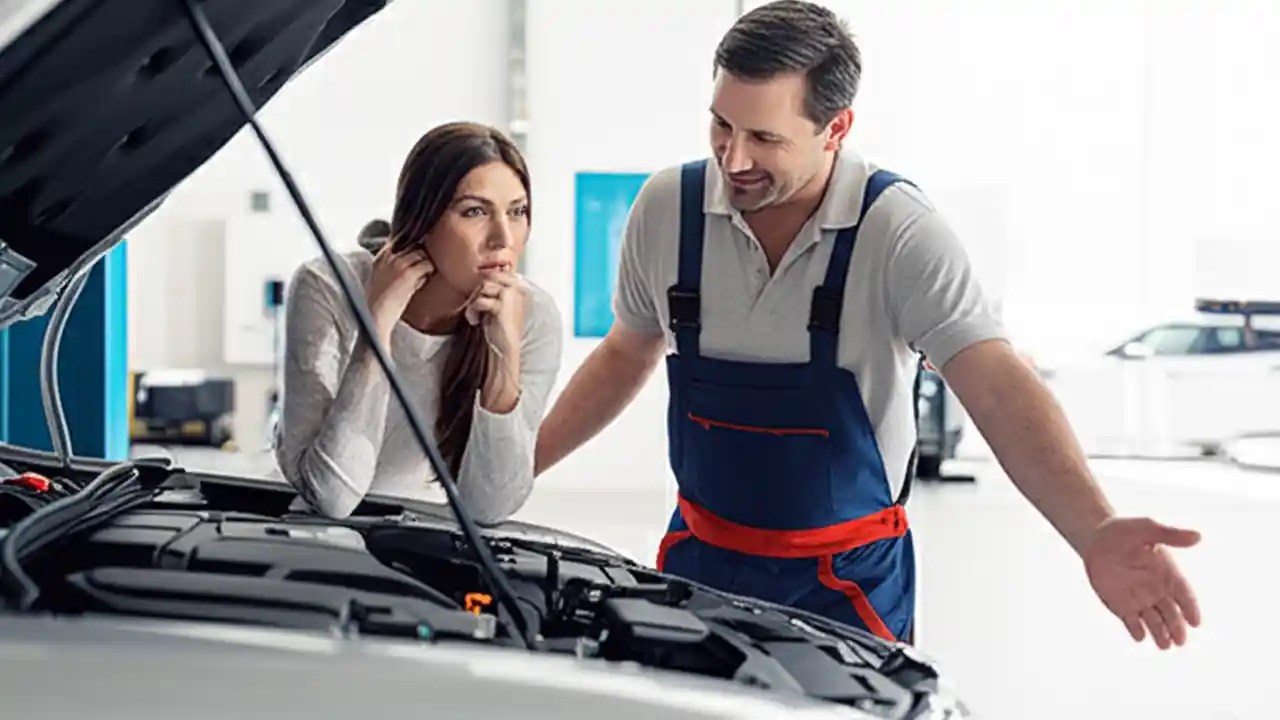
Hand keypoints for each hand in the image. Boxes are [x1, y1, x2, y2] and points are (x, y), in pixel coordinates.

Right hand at [365, 244, 433, 344]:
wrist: (375, 317)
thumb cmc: (380, 303)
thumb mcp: (382, 279)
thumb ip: (393, 267)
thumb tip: (413, 262)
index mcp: (380, 257)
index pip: (399, 241)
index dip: (410, 247)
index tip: (416, 256)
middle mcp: (388, 257)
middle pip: (412, 244)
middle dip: (420, 253)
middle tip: (422, 266)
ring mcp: (398, 264)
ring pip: (421, 252)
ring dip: (425, 262)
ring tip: (424, 274)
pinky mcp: (408, 274)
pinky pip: (427, 265)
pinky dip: (429, 271)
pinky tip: (424, 281)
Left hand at [464, 272, 525, 411]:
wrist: (506, 348)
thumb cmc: (501, 328)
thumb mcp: (499, 304)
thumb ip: (494, 290)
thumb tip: (478, 279)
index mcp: (520, 287)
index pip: (498, 273)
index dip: (486, 281)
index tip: (479, 296)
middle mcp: (518, 289)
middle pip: (490, 277)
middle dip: (479, 291)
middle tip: (476, 306)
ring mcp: (511, 296)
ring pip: (484, 286)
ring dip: (475, 301)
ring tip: (475, 314)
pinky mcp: (502, 307)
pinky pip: (480, 300)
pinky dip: (473, 310)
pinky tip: (475, 320)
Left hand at [1082, 516, 1201, 649]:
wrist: (1096, 538)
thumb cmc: (1125, 531)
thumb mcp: (1147, 529)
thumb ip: (1171, 535)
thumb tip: (1198, 536)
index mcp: (1168, 574)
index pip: (1184, 595)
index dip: (1191, 609)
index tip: (1195, 622)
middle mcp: (1157, 590)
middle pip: (1172, 614)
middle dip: (1177, 628)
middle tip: (1180, 641)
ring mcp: (1140, 599)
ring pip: (1154, 621)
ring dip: (1160, 634)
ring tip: (1164, 645)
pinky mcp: (1121, 605)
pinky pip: (1131, 621)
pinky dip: (1136, 629)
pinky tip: (1140, 636)